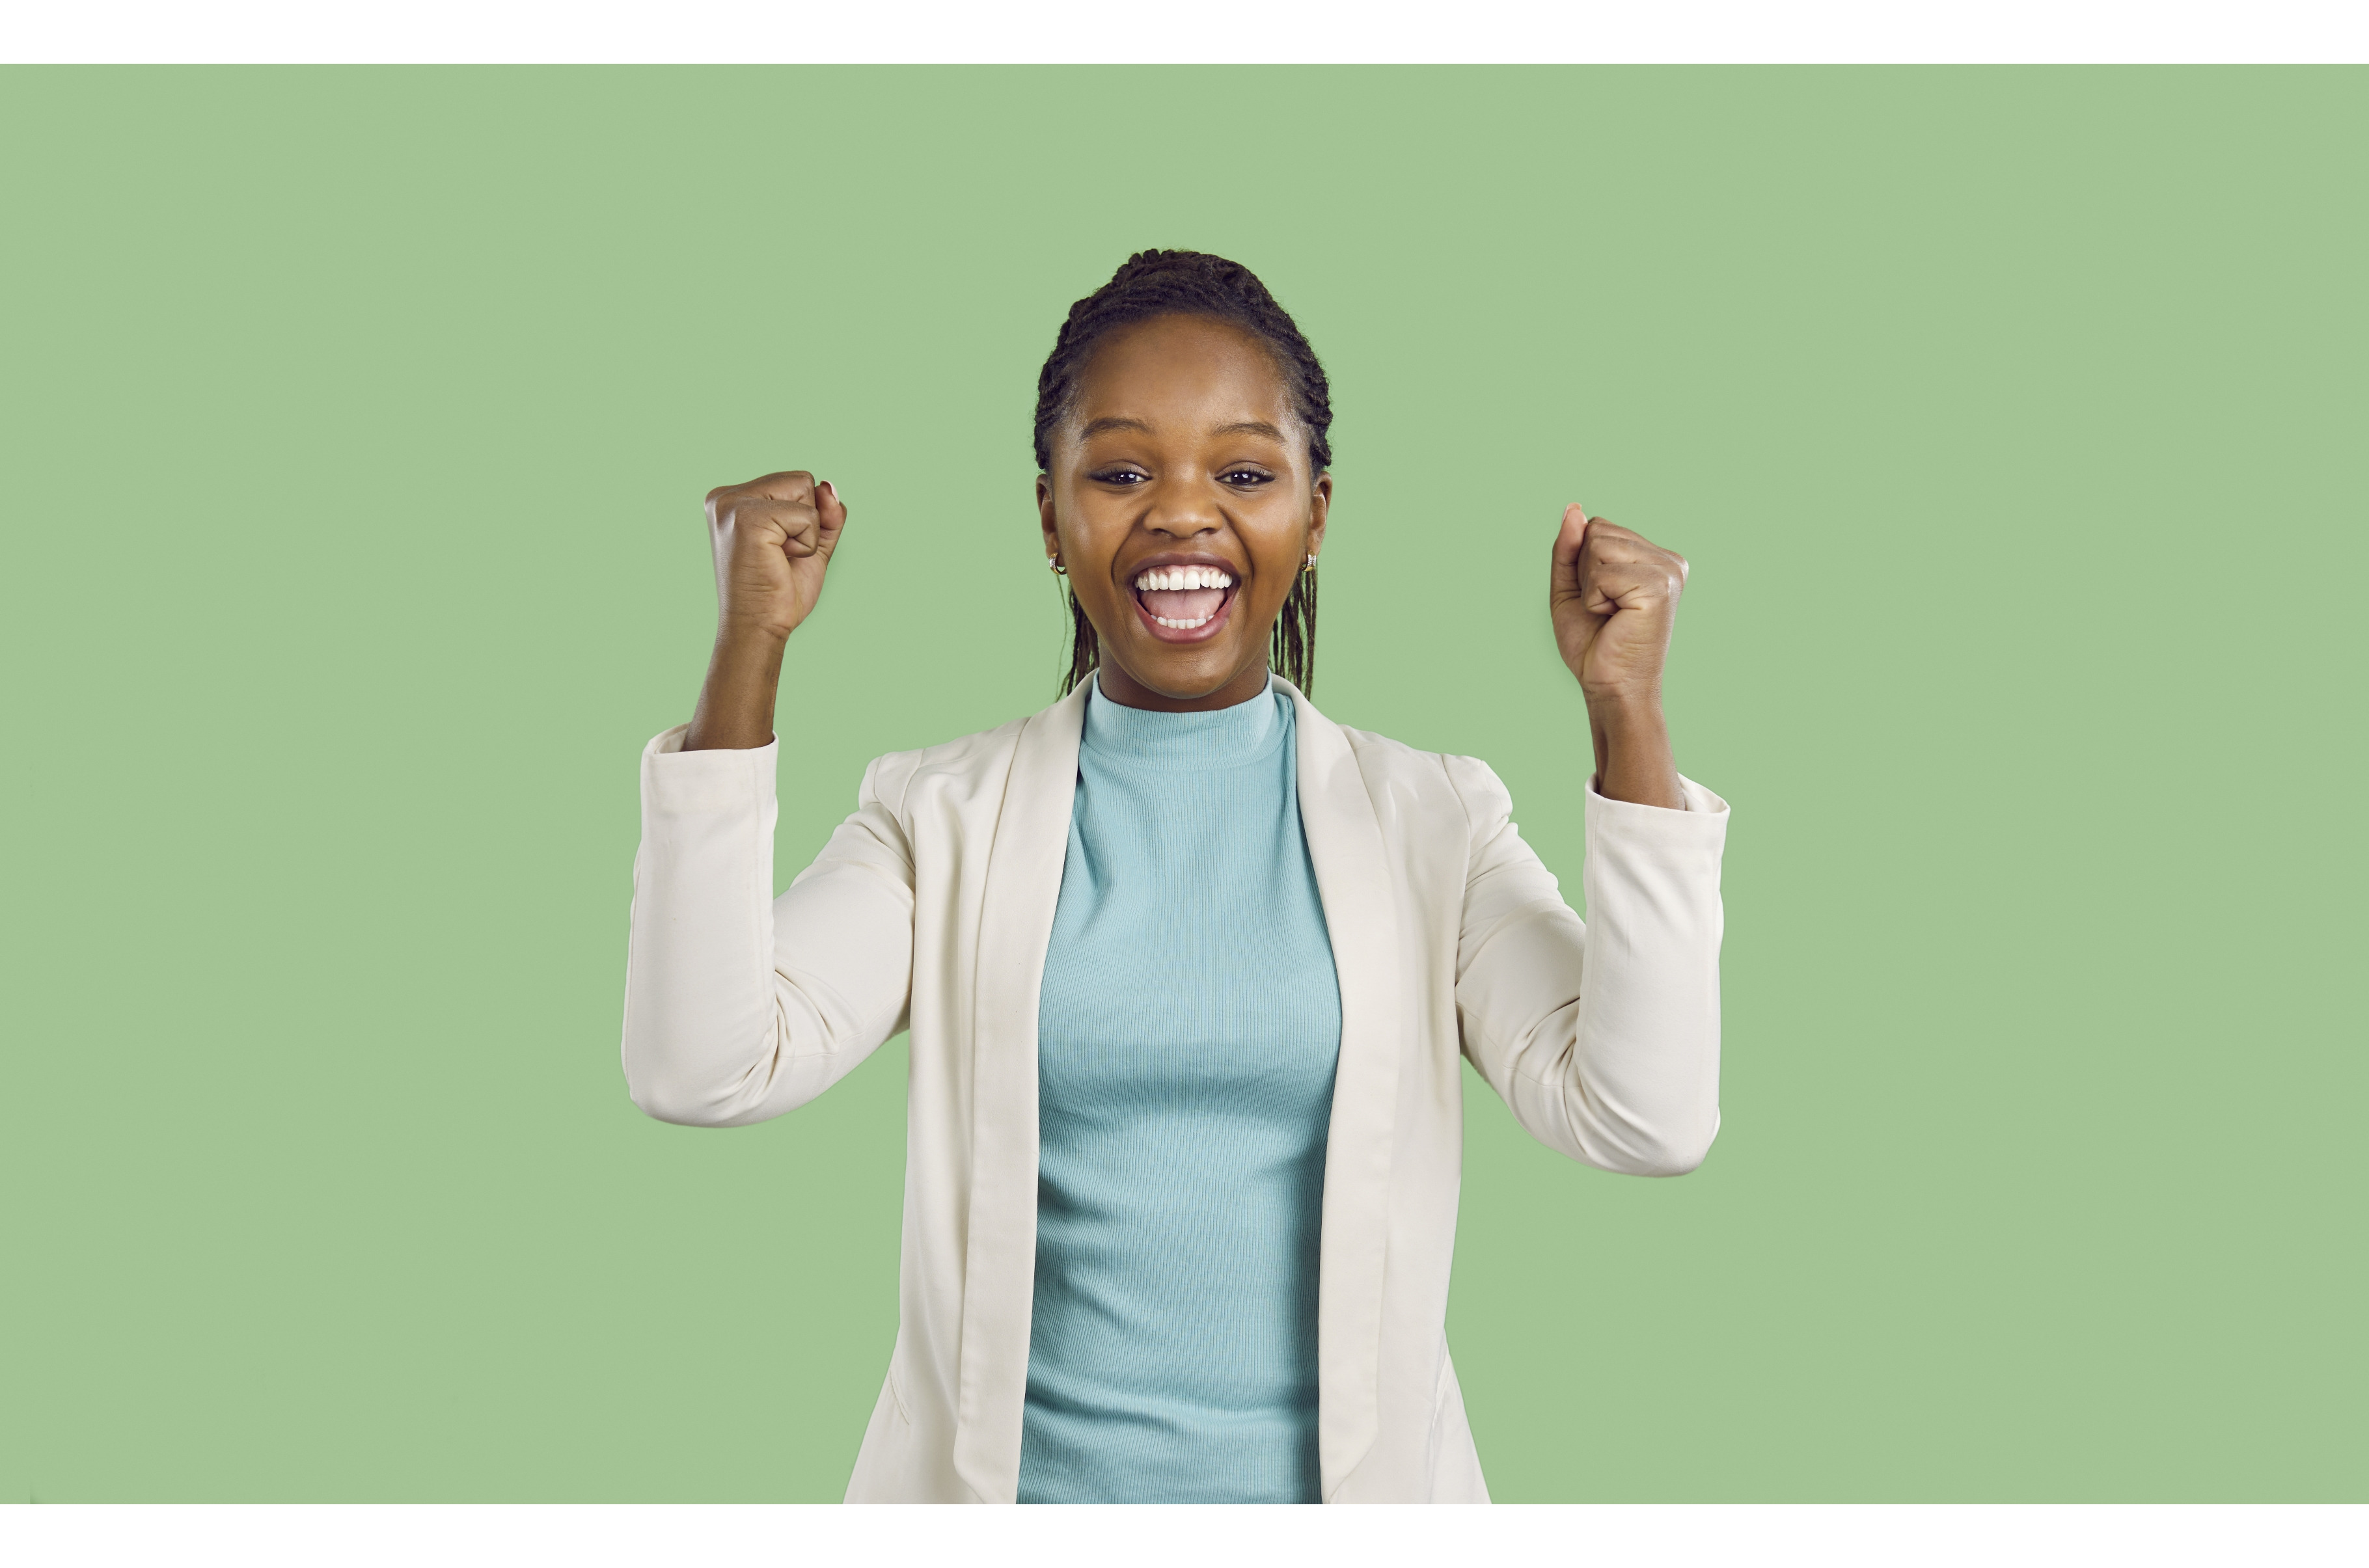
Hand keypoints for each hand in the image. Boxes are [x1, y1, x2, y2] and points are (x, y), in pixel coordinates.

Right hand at [682, 470, 845, 751]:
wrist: (760, 629)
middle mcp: (725, 497)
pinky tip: (779, 561)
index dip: (804, 519)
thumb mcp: (811, 543)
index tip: (778, 550)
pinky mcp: (747, 518)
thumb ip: (824, 512)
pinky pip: (807, 516)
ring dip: (806, 532)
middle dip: (806, 521)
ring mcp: (732, 505)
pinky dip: (806, 544)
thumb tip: (829, 486)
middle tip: (779, 556)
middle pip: (801, 480)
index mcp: (732, 499)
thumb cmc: (780, 592)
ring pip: (805, 491)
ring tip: (777, 557)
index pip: (795, 482)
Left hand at [1550, 506, 1687, 703]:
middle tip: (1605, 610)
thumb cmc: (1593, 644)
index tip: (1602, 599)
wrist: (1609, 686)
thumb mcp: (1572, 588)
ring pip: (1598, 546)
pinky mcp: (1659, 588)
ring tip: (1611, 614)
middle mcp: (1669, 560)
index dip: (1583, 564)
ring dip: (1590, 586)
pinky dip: (1594, 600)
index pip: (1599, 526)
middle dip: (1585, 573)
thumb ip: (1570, 548)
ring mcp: (1668, 571)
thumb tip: (1573, 508)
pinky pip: (1601, 573)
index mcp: (1655, 558)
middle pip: (1598, 531)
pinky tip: (1614, 619)